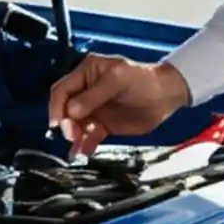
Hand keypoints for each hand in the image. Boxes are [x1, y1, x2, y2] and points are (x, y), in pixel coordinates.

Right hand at [48, 54, 191, 156]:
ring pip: (75, 125)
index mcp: (87, 72)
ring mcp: (95, 108)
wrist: (166, 95)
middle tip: (73, 134)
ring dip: (75, 136)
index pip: (62, 89)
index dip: (57, 106)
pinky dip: (86, 144)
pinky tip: (85, 151)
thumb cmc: (144, 79)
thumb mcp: (118, 80)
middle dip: (66, 123)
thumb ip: (94, 95)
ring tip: (79, 145)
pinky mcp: (104, 124)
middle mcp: (87, 90)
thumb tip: (71, 110)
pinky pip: (89, 135)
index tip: (57, 123)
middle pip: (66, 109)